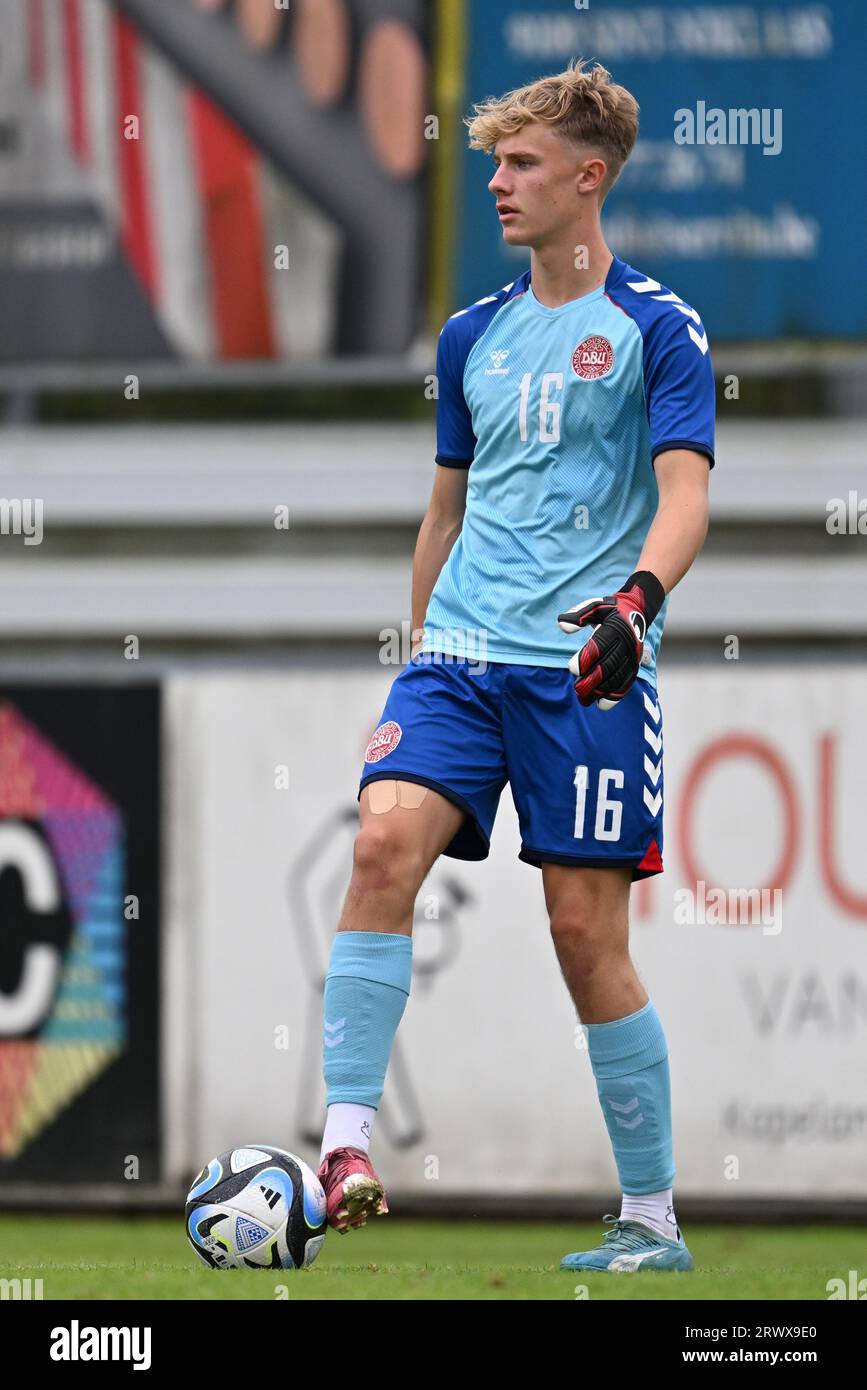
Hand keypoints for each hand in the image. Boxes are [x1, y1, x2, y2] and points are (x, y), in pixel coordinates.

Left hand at [558, 573, 663, 708]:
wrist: (637, 610)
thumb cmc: (610, 610)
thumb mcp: (594, 606)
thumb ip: (578, 615)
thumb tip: (562, 625)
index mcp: (614, 628)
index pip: (599, 646)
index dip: (586, 658)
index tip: (572, 669)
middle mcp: (625, 643)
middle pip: (608, 665)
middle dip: (592, 680)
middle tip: (577, 690)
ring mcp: (631, 656)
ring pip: (617, 677)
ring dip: (601, 691)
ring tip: (585, 700)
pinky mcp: (635, 665)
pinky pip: (627, 682)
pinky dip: (615, 695)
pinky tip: (602, 703)